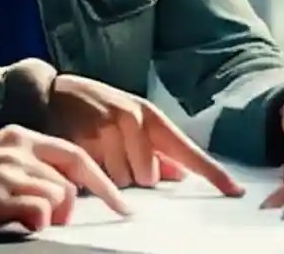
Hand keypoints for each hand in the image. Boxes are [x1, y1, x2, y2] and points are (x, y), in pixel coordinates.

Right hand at [0, 125, 130, 232]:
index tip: (121, 200)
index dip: (101, 178)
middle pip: (75, 174)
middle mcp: (18, 147)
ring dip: (54, 215)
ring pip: (61, 195)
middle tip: (103, 214)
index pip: (74, 153)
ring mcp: (8, 168)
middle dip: (93, 198)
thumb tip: (56, 192)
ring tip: (32, 221)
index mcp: (18, 135)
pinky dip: (38, 221)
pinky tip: (21, 223)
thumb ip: (22, 167)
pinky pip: (40, 210)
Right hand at [47, 74, 243, 195]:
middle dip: (133, 174)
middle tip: (114, 153)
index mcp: (150, 116)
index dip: (212, 173)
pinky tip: (86, 152)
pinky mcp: (87, 138)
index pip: (187, 149)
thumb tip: (180, 174)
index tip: (234, 191)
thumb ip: (154, 147)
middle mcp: (135, 119)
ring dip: (111, 175)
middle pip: (150, 176)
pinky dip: (94, 174)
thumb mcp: (128, 122)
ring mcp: (111, 127)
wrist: (49, 93)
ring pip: (125, 180)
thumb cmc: (93, 110)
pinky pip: (102, 177)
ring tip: (97, 150)